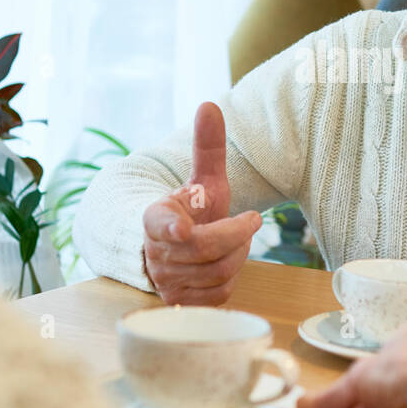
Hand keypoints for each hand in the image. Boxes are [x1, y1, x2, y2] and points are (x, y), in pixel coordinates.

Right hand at [141, 102, 261, 304]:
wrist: (176, 249)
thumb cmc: (194, 210)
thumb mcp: (203, 179)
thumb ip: (207, 146)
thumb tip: (210, 105)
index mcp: (156, 216)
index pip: (159, 221)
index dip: (171, 226)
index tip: (182, 228)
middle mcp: (155, 251)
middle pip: (206, 248)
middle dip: (237, 234)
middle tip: (251, 221)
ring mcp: (164, 280)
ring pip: (217, 273)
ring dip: (237, 255)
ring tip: (234, 242)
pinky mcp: (179, 302)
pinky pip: (219, 295)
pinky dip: (231, 278)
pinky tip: (225, 265)